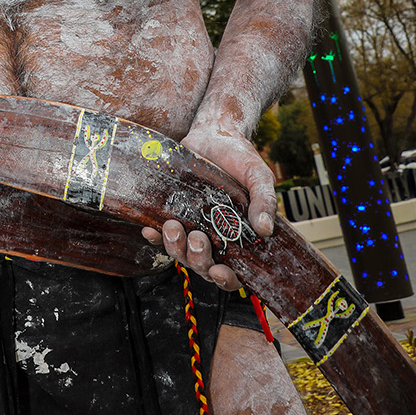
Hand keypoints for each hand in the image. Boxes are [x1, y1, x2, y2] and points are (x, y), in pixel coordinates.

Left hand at [140, 123, 276, 292]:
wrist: (214, 134)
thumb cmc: (240, 158)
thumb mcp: (258, 177)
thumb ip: (264, 201)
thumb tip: (266, 229)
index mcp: (237, 236)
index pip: (232, 272)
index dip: (224, 280)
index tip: (217, 271)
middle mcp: (213, 236)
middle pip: (201, 265)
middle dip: (196, 259)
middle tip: (197, 239)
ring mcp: (191, 225)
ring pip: (179, 252)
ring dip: (174, 247)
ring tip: (173, 227)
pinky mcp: (172, 212)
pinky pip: (159, 233)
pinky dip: (153, 236)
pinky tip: (150, 228)